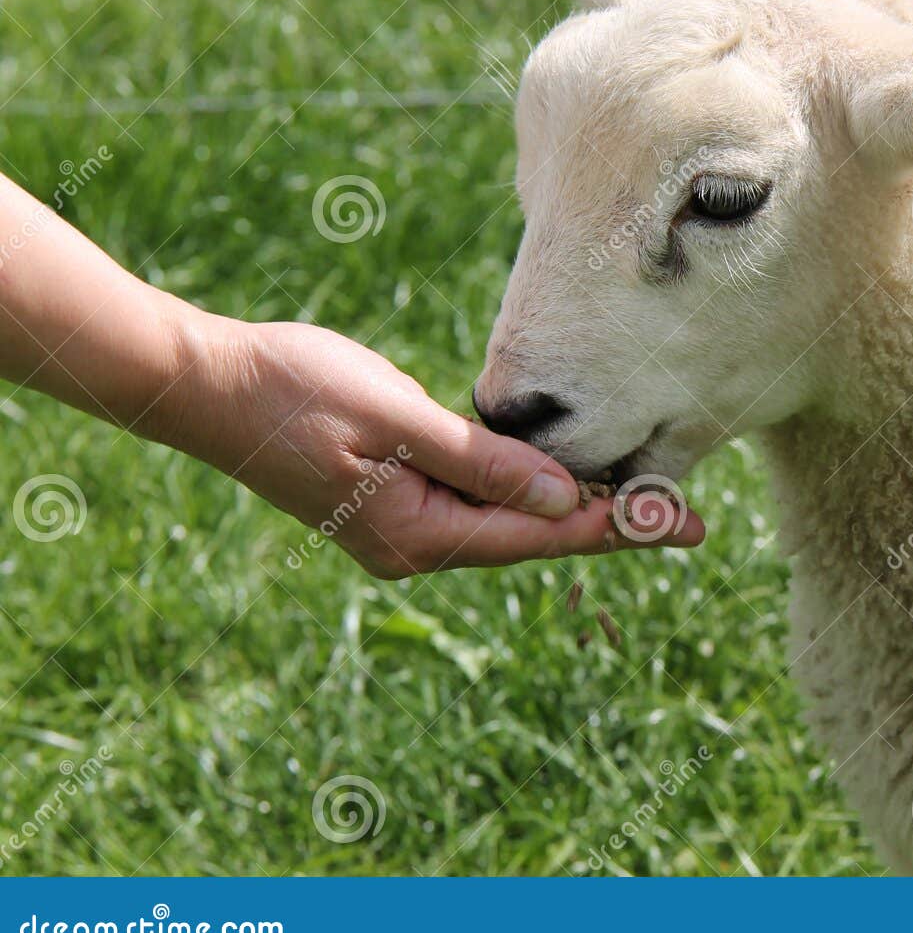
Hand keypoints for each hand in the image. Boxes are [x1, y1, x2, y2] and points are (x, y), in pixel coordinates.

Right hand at [161, 316, 703, 577]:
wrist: (204, 386)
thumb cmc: (292, 389)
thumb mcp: (393, 417)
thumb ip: (481, 461)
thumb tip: (564, 499)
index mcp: (417, 532)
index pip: (542, 533)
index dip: (619, 526)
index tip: (683, 524)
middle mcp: (415, 546)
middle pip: (536, 539)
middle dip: (613, 527)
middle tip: (689, 521)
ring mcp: (403, 530)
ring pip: (511, 527)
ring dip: (577, 514)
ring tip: (647, 504)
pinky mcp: (394, 504)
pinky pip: (480, 509)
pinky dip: (530, 497)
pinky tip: (567, 485)